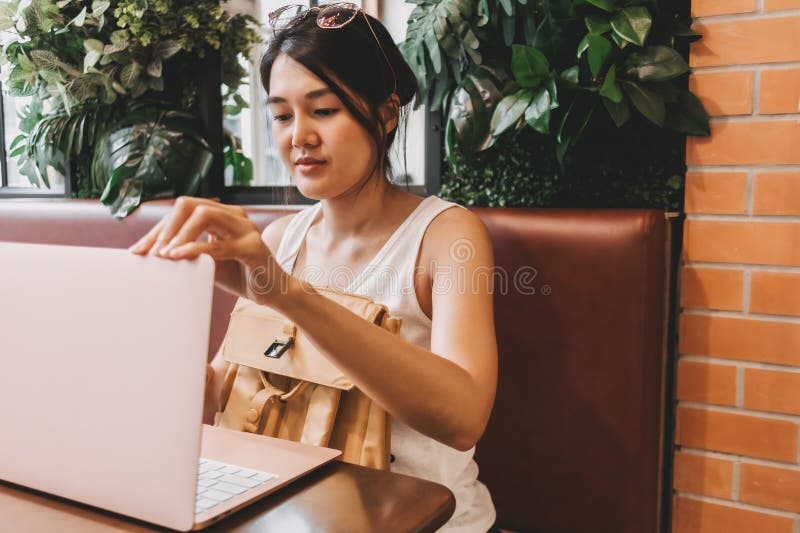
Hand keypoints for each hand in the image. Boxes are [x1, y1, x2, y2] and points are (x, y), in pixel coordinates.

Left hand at [128, 196, 286, 305]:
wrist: (273, 292)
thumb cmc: (241, 275)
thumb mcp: (210, 261)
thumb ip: (189, 252)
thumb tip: (154, 254)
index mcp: (223, 216)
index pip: (184, 211)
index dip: (158, 229)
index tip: (139, 249)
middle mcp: (235, 216)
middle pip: (190, 205)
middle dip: (165, 227)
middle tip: (149, 251)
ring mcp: (245, 229)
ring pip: (204, 216)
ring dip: (178, 234)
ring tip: (163, 254)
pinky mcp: (252, 247)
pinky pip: (218, 244)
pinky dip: (194, 249)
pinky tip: (177, 257)